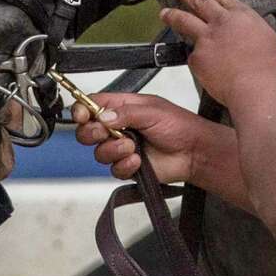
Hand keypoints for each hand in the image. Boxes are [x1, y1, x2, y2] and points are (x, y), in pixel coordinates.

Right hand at [72, 92, 204, 182]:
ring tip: (132, 147)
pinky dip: (124, 165)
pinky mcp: (127, 166)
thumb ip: (126, 112)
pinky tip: (138, 160)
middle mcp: (118, 127)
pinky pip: (113, 170)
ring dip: (113, 150)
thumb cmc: (178, 126)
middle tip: (105, 132)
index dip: (82, 110)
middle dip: (93, 133)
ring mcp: (121, 147)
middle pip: (88, 131)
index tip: (82, 115)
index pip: (92, 105)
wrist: (193, 152)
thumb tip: (103, 116)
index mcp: (122, 107)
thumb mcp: (152, 111)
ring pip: (99, 152)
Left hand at [160, 0, 275, 109]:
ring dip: (172, 14)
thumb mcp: (268, 38)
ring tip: (165, 13)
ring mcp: (207, 38)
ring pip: (183, 20)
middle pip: (199, 0)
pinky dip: (195, 59)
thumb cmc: (266, 70)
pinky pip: (192, 55)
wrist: (255, 88)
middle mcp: (221, 22)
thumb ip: (251, 28)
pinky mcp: (197, 57)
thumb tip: (245, 28)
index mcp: (241, 16)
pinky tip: (198, 63)